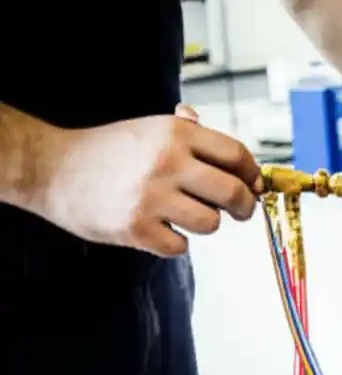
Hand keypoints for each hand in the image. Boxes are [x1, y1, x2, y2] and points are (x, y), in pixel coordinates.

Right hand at [28, 112, 262, 256]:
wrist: (52, 168)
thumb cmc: (110, 149)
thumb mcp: (152, 128)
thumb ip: (195, 137)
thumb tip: (243, 162)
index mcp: (176, 134)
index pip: (237, 155)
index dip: (253, 174)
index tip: (255, 185)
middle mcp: (167, 162)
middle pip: (233, 192)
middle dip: (245, 206)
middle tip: (241, 211)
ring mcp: (151, 197)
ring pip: (211, 223)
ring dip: (206, 223)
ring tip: (187, 214)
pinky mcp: (135, 228)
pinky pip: (180, 246)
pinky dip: (175, 242)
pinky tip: (161, 229)